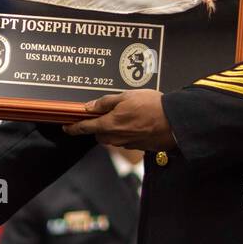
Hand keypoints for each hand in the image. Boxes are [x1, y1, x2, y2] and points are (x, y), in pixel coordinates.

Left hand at [62, 89, 176, 151]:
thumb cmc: (152, 106)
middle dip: (97, 127)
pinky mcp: (139, 147)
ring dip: (112, 130)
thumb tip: (90, 107)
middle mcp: (116, 138)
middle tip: (103, 115)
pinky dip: (126, 133)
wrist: (175, 122)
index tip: (66, 127)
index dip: (74, 128)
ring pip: (112, 139)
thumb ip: (106, 102)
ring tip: (124, 117)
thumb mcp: (126, 96)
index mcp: (110, 124)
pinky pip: (125, 141)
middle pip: (99, 135)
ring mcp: (128, 144)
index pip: (85, 128)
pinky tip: (136, 123)